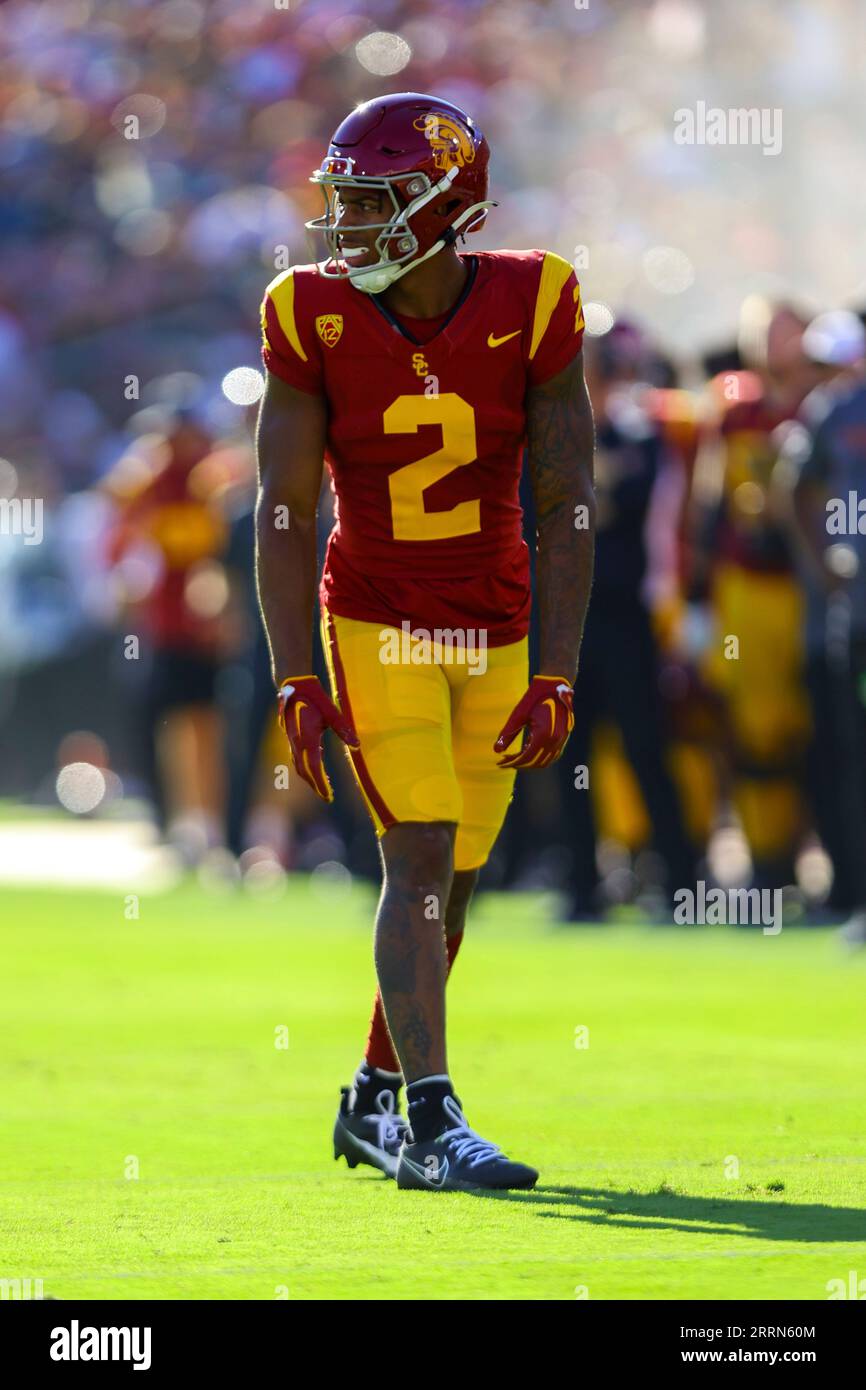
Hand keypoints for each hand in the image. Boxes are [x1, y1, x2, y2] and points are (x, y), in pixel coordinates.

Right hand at [277, 675, 358, 800]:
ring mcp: (291, 739)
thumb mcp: (330, 710)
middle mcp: (296, 741)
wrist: (292, 684)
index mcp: (307, 736)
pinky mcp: (290, 736)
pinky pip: (296, 757)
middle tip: (327, 797)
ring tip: (321, 786)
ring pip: (298, 765)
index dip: (321, 783)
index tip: (329, 796)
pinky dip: (304, 767)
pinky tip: (314, 767)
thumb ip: (343, 728)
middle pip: (304, 770)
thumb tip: (357, 746)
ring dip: (309, 778)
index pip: (314, 766)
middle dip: (315, 785)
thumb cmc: (313, 695)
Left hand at [494, 675, 574, 769]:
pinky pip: (552, 756)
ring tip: (514, 758)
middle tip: (504, 761)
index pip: (526, 758)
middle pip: (535, 762)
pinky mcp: (564, 738)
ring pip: (545, 762)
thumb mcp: (518, 714)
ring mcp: (561, 740)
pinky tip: (527, 752)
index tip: (500, 764)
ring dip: (529, 763)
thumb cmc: (534, 697)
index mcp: (543, 734)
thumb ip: (508, 733)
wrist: (554, 685)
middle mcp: (555, 740)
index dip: (512, 763)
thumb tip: (496, 750)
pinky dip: (539, 759)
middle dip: (518, 764)